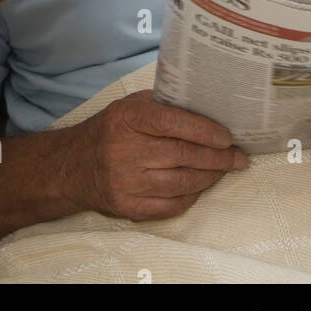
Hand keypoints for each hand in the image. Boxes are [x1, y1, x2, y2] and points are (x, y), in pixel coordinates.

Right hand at [67, 89, 247, 221]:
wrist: (72, 165)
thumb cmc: (111, 130)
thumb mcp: (129, 106)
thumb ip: (162, 104)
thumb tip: (206, 103)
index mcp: (126, 118)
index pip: (171, 122)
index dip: (203, 130)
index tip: (227, 136)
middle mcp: (124, 150)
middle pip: (182, 155)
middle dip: (218, 157)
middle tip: (239, 157)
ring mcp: (125, 181)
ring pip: (180, 182)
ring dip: (209, 177)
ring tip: (225, 170)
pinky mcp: (127, 206)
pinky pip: (170, 206)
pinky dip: (191, 196)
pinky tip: (200, 186)